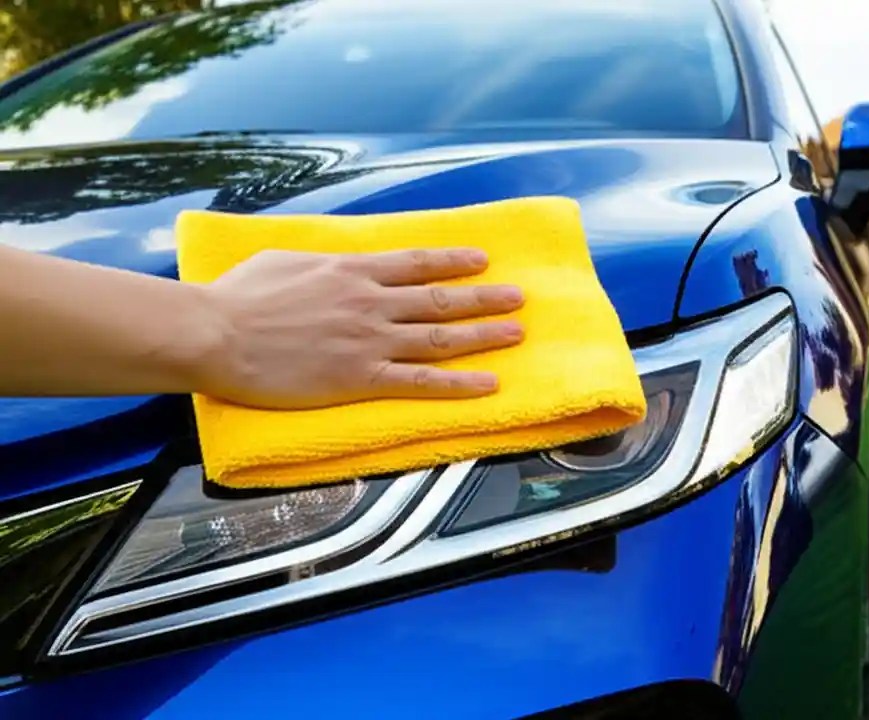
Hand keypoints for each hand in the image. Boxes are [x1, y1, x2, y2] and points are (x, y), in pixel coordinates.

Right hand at [197, 248, 523, 408]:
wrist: (215, 333)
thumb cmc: (237, 297)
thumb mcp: (283, 260)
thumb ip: (320, 262)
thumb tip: (333, 262)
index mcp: (351, 270)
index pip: (416, 263)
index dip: (453, 260)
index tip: (481, 259)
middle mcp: (370, 302)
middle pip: (441, 299)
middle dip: (484, 297)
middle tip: (518, 297)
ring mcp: (370, 340)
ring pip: (441, 337)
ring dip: (484, 335)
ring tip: (516, 333)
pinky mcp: (361, 378)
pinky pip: (422, 381)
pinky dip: (459, 383)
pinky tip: (488, 383)